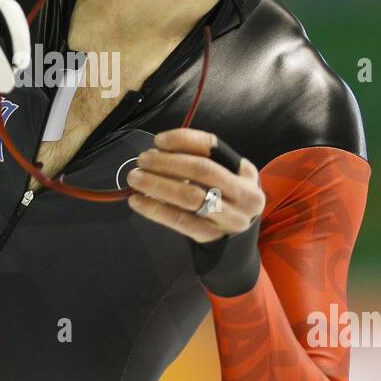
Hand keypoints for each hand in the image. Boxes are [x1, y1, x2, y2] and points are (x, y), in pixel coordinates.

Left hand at [125, 127, 263, 241]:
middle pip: (202, 170)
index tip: (158, 141)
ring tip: (135, 178)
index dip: (183, 140)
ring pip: (190, 196)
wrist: (235, 239)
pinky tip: (137, 201)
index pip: (212, 146)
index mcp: (245, 171)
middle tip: (142, 160)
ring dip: (158, 184)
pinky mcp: (211, 236)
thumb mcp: (220, 176)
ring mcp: (230, 218)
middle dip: (168, 162)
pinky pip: (179, 221)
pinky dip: (155, 209)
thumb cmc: (222, 199)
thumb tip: (156, 153)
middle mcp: (244, 194)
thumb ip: (194, 161)